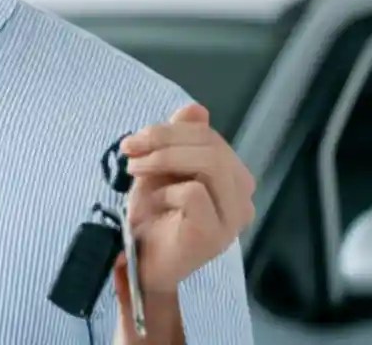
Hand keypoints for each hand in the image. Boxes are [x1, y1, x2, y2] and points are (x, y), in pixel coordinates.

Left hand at [119, 103, 255, 294]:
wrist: (140, 263)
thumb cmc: (152, 217)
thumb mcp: (159, 170)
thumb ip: (178, 139)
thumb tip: (196, 109)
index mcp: (231, 178)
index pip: (209, 137)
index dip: (170, 130)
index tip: (134, 138)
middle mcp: (241, 197)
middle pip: (212, 146)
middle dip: (164, 139)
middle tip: (130, 149)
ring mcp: (233, 218)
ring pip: (210, 163)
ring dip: (163, 159)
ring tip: (134, 169)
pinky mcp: (216, 235)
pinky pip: (195, 194)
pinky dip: (166, 191)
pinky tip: (153, 204)